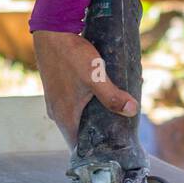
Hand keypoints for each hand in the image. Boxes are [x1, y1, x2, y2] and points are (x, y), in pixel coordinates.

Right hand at [32, 30, 137, 145]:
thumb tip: (132, 111)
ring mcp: (56, 101)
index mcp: (64, 117)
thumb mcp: (96, 76)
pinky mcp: (58, 90)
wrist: (52, 32)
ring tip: (116, 110)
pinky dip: (88, 104)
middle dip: (100, 131)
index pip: (78, 147)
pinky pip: (74, 105)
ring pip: (78, 117)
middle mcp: (57, 113)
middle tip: (121, 128)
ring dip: (95, 116)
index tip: (113, 148)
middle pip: (80, 133)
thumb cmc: (71, 55)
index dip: (95, 150)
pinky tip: (103, 94)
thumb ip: (112, 96)